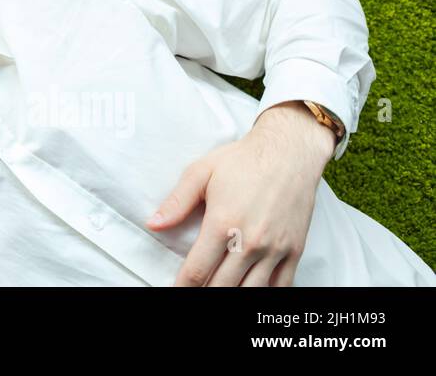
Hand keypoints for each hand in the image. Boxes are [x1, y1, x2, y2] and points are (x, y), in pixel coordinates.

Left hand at [147, 101, 337, 285]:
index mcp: (223, 224)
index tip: (175, 292)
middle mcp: (250, 242)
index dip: (183, 287)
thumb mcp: (201, 173)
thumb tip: (153, 224)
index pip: (198, 270)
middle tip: (193, 292)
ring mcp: (275, 249)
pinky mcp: (294, 250)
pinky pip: (282, 286)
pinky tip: (250, 291)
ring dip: (233, 296)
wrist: (289, 152)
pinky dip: (265, 295)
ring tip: (217, 292)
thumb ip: (176, 202)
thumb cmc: (243, 160)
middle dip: (204, 294)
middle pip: (223, 287)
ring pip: (251, 291)